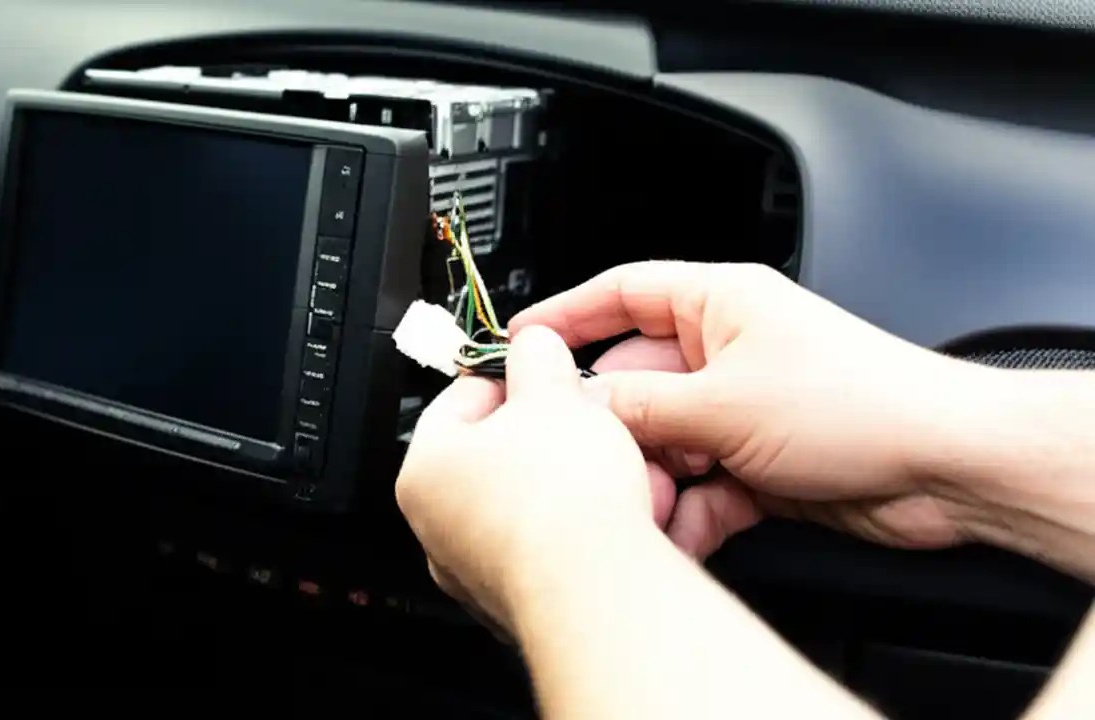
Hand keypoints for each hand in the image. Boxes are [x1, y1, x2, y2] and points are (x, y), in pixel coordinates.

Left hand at [395, 326, 672, 635]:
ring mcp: (473, 570)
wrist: (598, 590)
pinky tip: (609, 517)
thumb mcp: (553, 395)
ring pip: (525, 501)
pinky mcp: (515, 601)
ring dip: (567, 480)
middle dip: (547, 433)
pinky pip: (547, 546)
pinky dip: (575, 527)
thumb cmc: (562, 499)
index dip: (513, 376)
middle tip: (582, 421)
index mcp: (425, 467)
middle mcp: (437, 526)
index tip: (545, 372)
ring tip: (607, 468)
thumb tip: (532, 342)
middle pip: (495, 453)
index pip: (461, 397)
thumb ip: (537, 357)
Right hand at [510, 261, 988, 557]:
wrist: (944, 467)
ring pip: (664, 440)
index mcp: (720, 305)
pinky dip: (690, 508)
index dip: (567, 315)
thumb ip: (639, 405)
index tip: (520, 343)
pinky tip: (687, 528)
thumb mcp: (723, 402)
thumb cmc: (861, 402)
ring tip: (649, 502)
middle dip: (614, 426)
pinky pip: (700, 483)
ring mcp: (741, 408)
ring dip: (654, 476)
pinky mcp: (758, 461)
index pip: (623, 293)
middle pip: (635, 380)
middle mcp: (727, 352)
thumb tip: (577, 405)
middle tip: (582, 456)